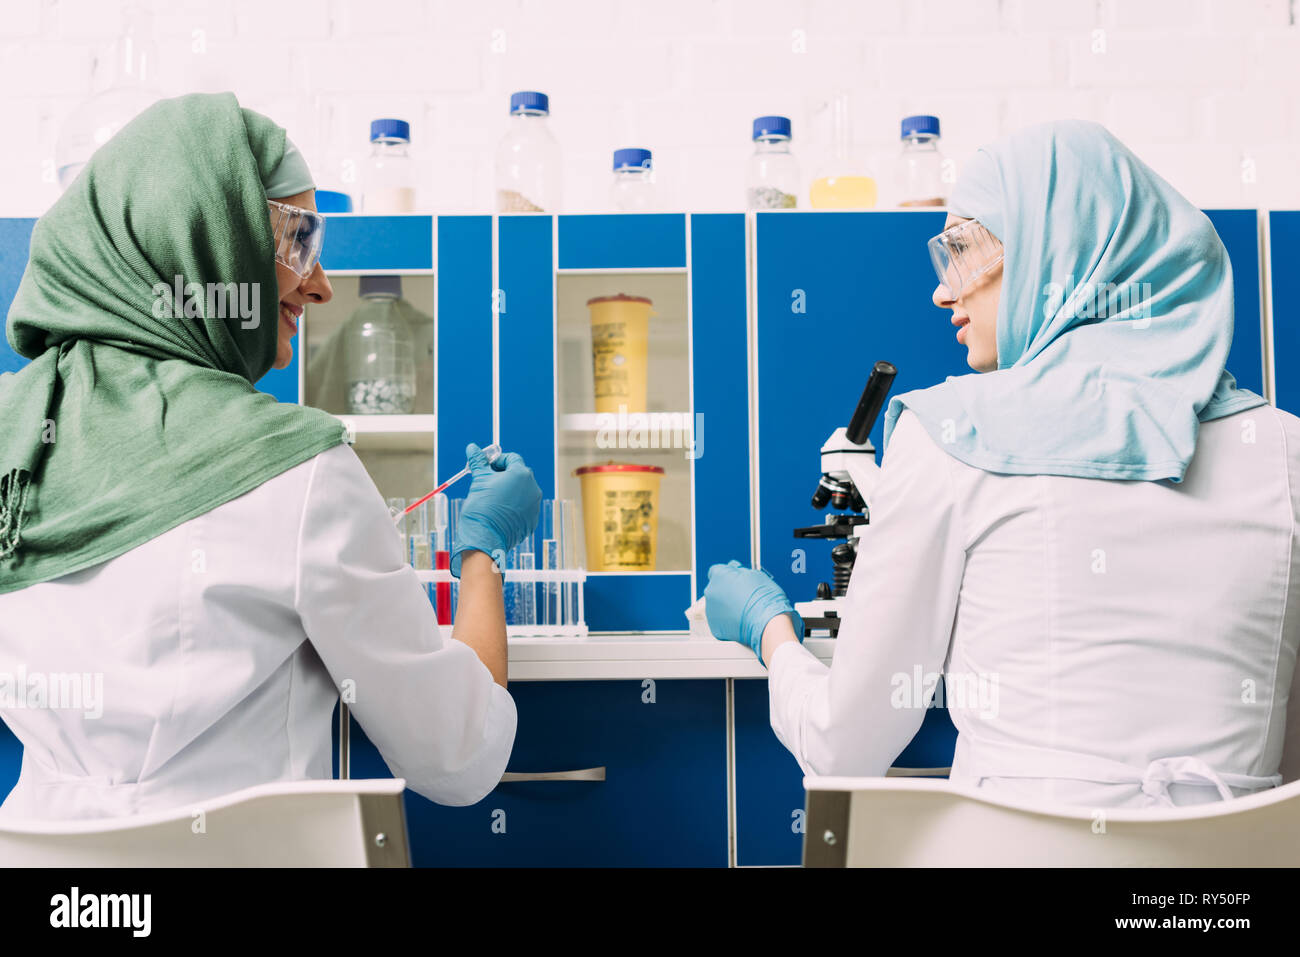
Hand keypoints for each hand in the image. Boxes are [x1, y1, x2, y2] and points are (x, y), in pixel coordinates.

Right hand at [451, 443, 541, 576]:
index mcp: (521, 474)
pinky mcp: (532, 520)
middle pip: (519, 474)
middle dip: (504, 476)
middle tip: (488, 483)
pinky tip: (500, 512)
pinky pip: (524, 508)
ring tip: (493, 499)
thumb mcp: (479, 480)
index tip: (487, 468)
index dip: (498, 461)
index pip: (512, 458)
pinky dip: (514, 507)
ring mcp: (534, 505)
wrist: (485, 538)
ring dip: (510, 491)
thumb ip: (479, 462)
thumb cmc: (481, 507)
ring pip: (522, 492)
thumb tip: (473, 447)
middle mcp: (533, 488)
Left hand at [703, 560, 803, 658]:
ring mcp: (711, 610)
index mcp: (719, 575)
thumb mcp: (756, 574)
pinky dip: (728, 620)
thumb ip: (740, 571)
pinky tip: (741, 620)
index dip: (728, 575)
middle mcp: (711, 592)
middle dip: (726, 590)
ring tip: (744, 610)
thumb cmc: (765, 598)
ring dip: (726, 606)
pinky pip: (720, 620)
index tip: (736, 580)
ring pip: (717, 605)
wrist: (767, 623)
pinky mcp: (715, 627)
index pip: (717, 571)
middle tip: (743, 596)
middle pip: (716, 588)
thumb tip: (737, 570)